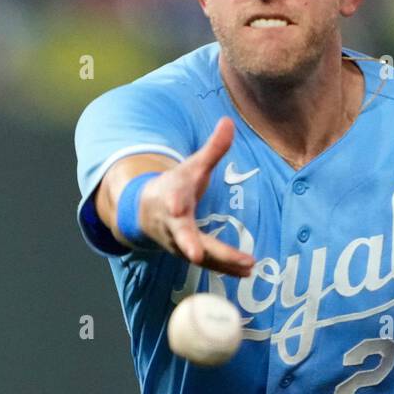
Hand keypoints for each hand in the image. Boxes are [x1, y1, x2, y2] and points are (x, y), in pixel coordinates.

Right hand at [136, 118, 254, 276]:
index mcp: (171, 197)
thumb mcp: (191, 166)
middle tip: (195, 255)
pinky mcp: (188, 255)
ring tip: (247, 266)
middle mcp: (172, 224)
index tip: (176, 206)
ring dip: (221, 262)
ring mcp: (179, 243)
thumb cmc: (174, 187)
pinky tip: (247, 271)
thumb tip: (229, 121)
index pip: (172, 198)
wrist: (145, 213)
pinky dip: (226, 268)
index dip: (174, 202)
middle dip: (190, 245)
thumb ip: (212, 149)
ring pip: (199, 255)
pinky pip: (208, 264)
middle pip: (183, 235)